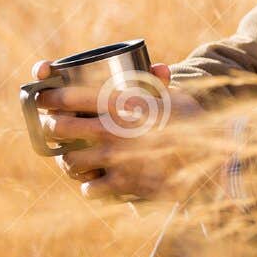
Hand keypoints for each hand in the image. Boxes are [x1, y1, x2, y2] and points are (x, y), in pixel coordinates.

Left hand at [29, 59, 203, 201]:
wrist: (213, 156)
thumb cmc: (194, 122)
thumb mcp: (176, 95)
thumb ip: (159, 83)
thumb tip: (159, 67)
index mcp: (120, 103)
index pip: (69, 96)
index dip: (49, 96)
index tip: (43, 98)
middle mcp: (112, 131)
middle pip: (58, 128)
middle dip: (51, 128)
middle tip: (54, 128)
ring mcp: (115, 160)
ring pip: (70, 161)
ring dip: (69, 159)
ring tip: (74, 157)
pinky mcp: (123, 185)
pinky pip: (89, 189)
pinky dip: (90, 186)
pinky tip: (95, 181)